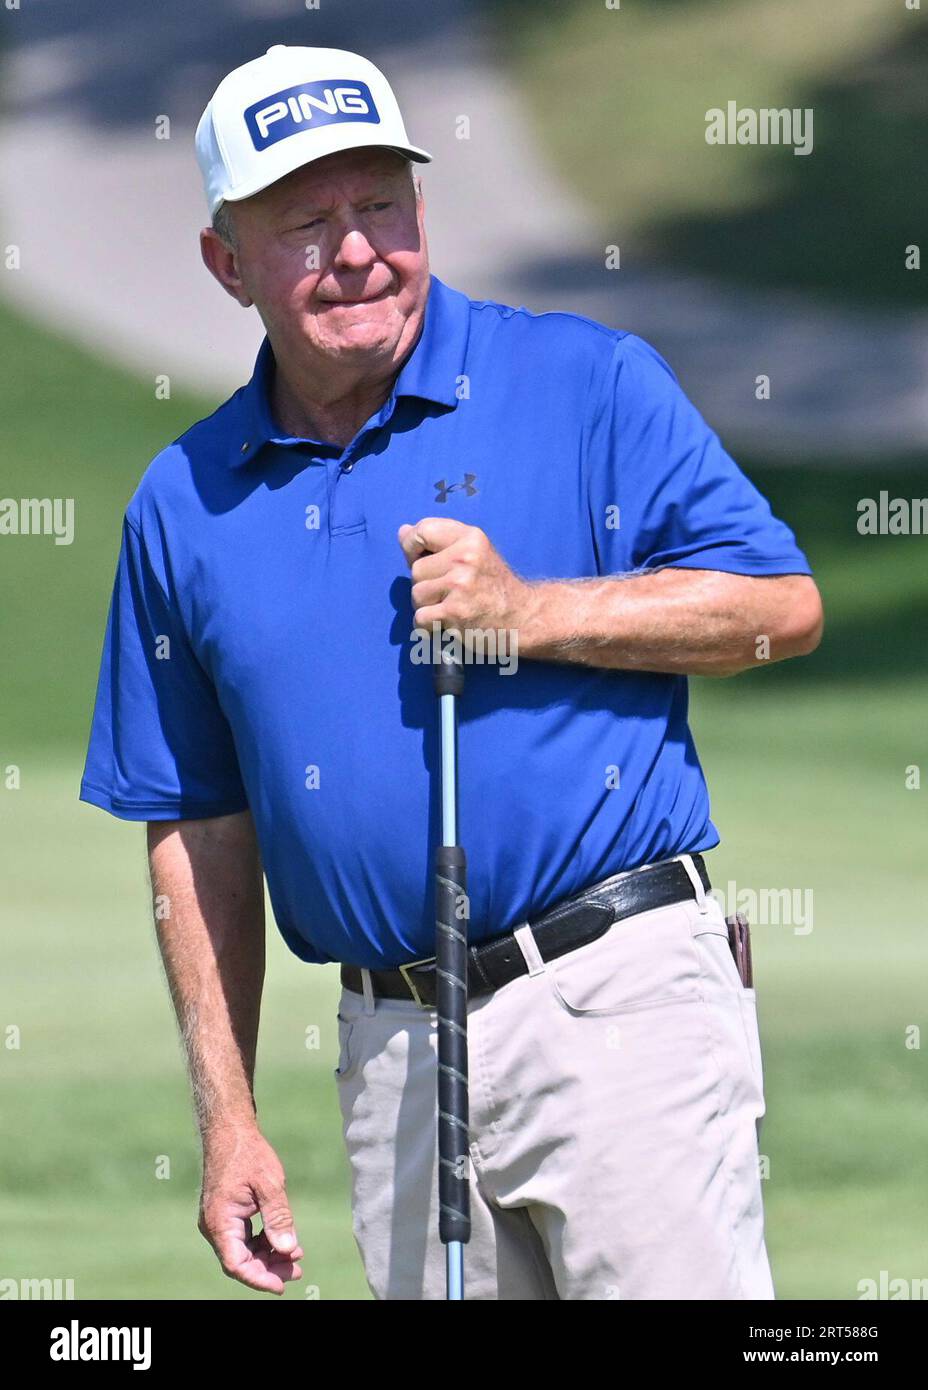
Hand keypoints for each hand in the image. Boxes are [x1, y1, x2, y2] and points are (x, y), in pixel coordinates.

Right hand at [198, 1123, 303, 1294]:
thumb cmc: (248, 1153)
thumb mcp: (269, 1184)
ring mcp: (219, 1220)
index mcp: (220, 1222)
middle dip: (268, 1269)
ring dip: (267, 1256)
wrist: (230, 1130)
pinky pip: (242, 1238)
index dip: (259, 1279)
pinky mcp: (226, 1214)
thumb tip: (287, 1249)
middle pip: (240, 1261)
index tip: (281, 1286)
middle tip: (297, 1270)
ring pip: (242, 1251)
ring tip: (295, 1256)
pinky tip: (282, 1240)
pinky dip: (262, 1242)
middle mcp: (214, 1226)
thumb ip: (278, 1217)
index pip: (236, 1264)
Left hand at [398, 518, 535, 635]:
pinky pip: (420, 618)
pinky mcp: (455, 612)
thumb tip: (403, 531)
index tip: (424, 560)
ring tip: (450, 606)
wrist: (522, 618)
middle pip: (415, 569)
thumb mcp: (475, 552)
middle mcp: (466, 557)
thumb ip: (440, 541)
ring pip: (416, 594)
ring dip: (427, 606)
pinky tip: (447, 623)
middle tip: (450, 592)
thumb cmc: (493, 586)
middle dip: (426, 584)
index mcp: (470, 537)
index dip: (413, 548)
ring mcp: (460, 585)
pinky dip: (428, 626)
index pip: (422, 531)